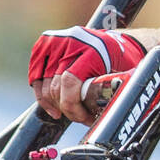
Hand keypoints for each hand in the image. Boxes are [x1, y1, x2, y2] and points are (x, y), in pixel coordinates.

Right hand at [28, 25, 144, 122]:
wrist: (113, 42)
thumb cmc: (119, 62)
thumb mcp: (124, 76)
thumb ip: (111, 92)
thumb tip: (106, 119)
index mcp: (92, 50)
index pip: (69, 83)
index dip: (72, 107)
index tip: (83, 119)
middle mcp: (71, 42)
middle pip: (55, 86)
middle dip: (66, 109)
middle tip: (80, 118)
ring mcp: (55, 41)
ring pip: (43, 83)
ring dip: (53, 104)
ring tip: (68, 111)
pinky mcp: (44, 43)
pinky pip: (35, 75)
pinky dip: (41, 93)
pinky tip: (51, 105)